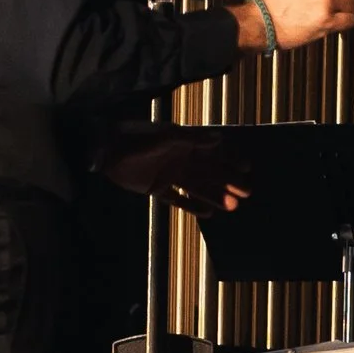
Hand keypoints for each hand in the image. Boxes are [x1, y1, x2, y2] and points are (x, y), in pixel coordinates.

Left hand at [99, 128, 251, 213]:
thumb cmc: (136, 139)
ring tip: (234, 206)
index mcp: (185, 145)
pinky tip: (208, 214)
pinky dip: (192, 206)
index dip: (230, 159)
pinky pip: (178, 200)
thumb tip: (218, 138)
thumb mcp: (165, 137)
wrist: (106, 151)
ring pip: (198, 188)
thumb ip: (191, 139)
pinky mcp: (157, 189)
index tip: (246, 168)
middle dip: (229, 182)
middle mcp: (181, 160)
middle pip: (210, 173)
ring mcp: (170, 175)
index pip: (213, 153)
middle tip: (247, 192)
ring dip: (216, 196)